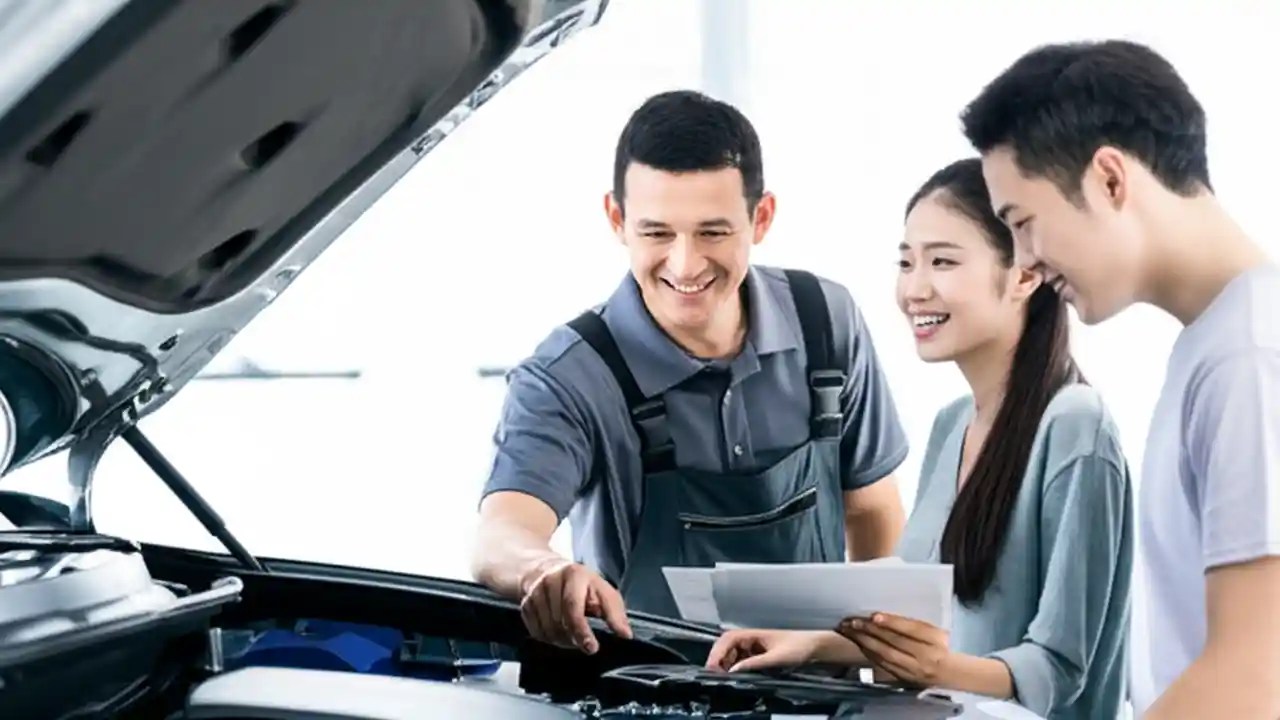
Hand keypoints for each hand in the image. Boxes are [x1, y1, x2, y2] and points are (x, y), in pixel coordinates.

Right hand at [519, 559, 631, 653]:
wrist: (547, 570)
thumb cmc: (582, 585)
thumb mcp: (603, 591)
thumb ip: (615, 612)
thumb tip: (625, 634)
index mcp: (574, 575)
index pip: (574, 608)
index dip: (582, 631)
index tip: (592, 648)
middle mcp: (550, 581)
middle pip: (560, 623)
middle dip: (574, 639)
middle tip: (586, 644)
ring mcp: (534, 593)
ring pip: (548, 631)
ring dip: (563, 641)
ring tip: (573, 638)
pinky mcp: (525, 605)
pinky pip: (537, 632)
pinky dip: (550, 639)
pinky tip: (559, 633)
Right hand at [706, 629, 838, 671]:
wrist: (815, 647)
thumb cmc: (799, 647)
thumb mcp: (776, 658)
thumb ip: (754, 663)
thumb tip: (733, 670)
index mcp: (753, 634)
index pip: (727, 639)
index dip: (717, 651)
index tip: (712, 666)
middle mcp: (750, 639)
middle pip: (725, 646)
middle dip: (717, 659)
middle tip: (713, 674)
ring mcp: (754, 647)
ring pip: (731, 654)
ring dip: (724, 664)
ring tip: (721, 677)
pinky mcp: (758, 655)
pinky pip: (740, 660)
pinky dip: (734, 667)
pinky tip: (734, 676)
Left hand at [837, 613, 951, 686]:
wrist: (951, 673)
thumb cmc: (940, 644)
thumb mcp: (935, 631)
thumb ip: (914, 624)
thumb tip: (884, 614)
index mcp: (936, 640)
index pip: (913, 630)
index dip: (893, 622)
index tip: (875, 615)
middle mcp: (925, 656)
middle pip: (895, 642)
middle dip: (871, 631)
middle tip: (852, 621)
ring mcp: (914, 670)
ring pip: (885, 655)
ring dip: (865, 642)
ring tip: (849, 630)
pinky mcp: (904, 679)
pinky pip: (882, 664)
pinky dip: (868, 653)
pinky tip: (858, 643)